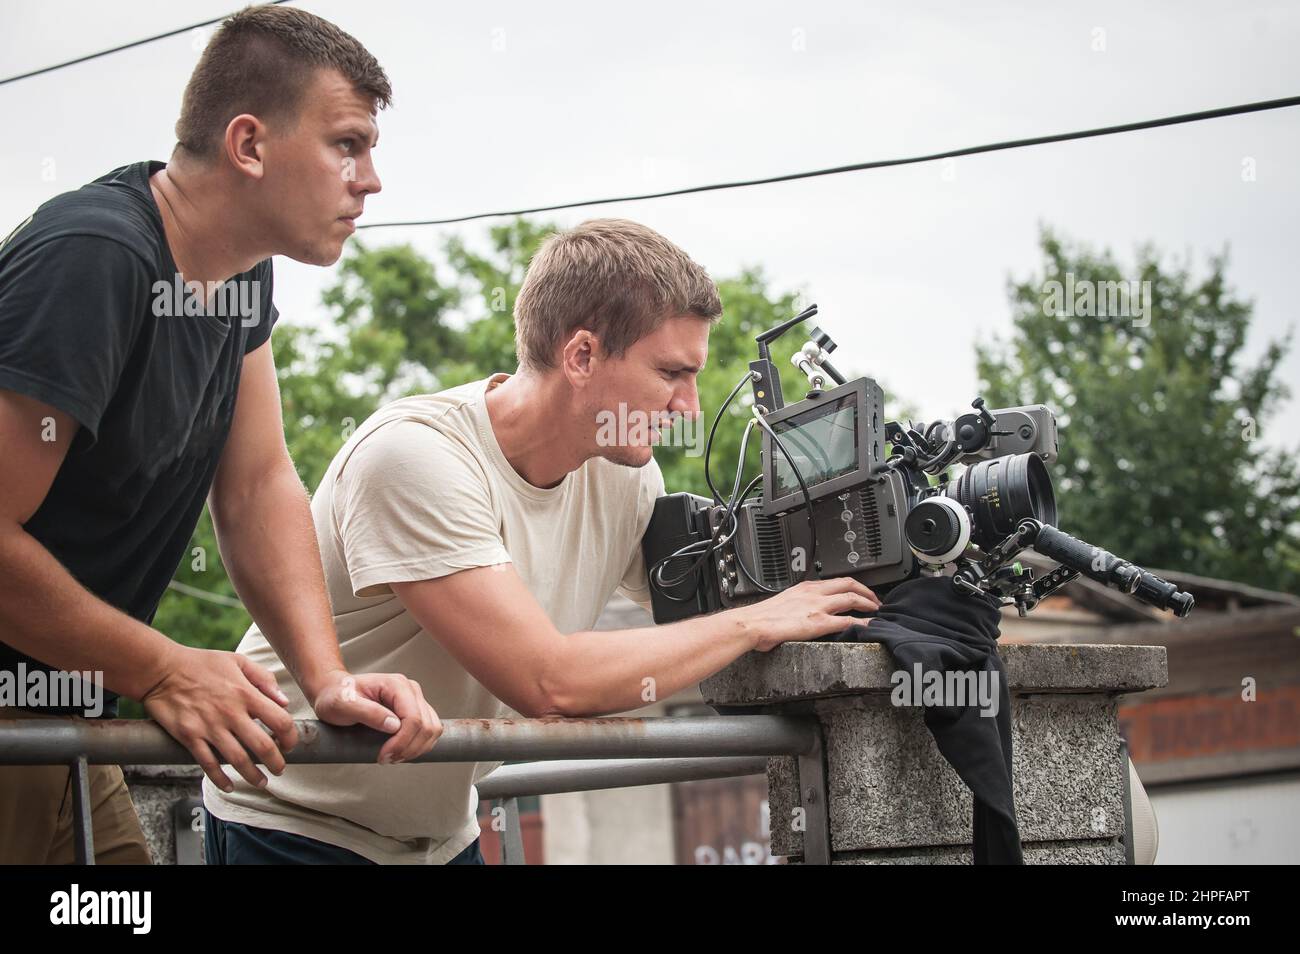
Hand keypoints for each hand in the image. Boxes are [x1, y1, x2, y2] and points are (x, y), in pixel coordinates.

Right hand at [141, 644, 298, 793]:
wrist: (161, 669)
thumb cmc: (201, 663)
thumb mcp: (238, 662)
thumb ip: (264, 679)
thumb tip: (284, 702)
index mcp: (246, 693)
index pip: (280, 721)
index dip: (290, 737)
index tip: (289, 745)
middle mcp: (231, 713)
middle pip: (263, 746)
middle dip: (276, 763)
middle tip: (279, 769)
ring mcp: (209, 727)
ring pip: (238, 760)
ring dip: (253, 775)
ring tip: (261, 782)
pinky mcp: (189, 737)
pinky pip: (208, 764)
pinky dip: (220, 779)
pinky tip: (229, 785)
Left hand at [310, 670, 441, 764]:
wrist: (334, 692)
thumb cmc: (336, 696)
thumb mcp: (343, 704)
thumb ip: (368, 712)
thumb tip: (394, 726)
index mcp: (396, 685)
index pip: (413, 718)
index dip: (402, 742)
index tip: (384, 756)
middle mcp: (411, 690)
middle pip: (427, 726)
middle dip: (409, 748)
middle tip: (387, 759)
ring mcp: (415, 700)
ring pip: (433, 729)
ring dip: (416, 748)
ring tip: (394, 756)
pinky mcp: (415, 711)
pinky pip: (429, 730)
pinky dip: (419, 745)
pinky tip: (401, 750)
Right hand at [733, 577, 880, 651]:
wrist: (751, 623)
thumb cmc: (761, 617)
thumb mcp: (783, 602)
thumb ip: (797, 604)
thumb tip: (800, 612)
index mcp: (805, 588)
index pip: (835, 581)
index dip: (852, 585)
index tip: (859, 591)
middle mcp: (813, 593)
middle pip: (848, 584)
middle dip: (866, 591)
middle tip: (875, 600)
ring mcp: (818, 607)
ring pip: (852, 598)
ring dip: (869, 604)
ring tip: (877, 611)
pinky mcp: (819, 623)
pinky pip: (848, 620)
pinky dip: (862, 622)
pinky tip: (869, 626)